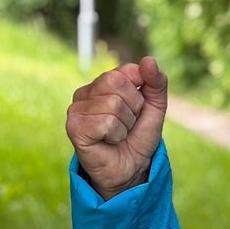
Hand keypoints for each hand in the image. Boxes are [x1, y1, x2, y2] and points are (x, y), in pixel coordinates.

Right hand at [66, 57, 168, 199]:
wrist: (131, 168)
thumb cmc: (139, 137)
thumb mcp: (155, 108)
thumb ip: (156, 83)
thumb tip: (148, 60)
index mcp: (104, 83)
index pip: (128, 70)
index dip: (141, 93)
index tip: (138, 109)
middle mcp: (86, 92)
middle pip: (117, 83)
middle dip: (133, 108)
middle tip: (127, 124)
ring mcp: (76, 109)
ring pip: (113, 104)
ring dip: (125, 125)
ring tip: (118, 135)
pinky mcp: (74, 127)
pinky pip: (105, 122)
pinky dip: (115, 135)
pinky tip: (108, 142)